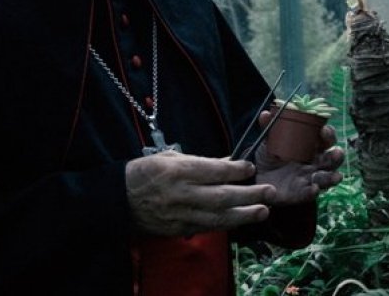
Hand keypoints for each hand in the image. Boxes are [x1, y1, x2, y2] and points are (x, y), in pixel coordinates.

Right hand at [124, 151, 276, 235]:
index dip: (235, 170)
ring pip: (217, 217)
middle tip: (270, 192)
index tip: (251, 168)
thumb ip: (200, 162)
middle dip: (248, 195)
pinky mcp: (178, 229)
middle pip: (221, 196)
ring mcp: (180, 215)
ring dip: (243, 215)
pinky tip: (241, 220)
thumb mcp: (170, 158)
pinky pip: (206, 227)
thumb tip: (228, 163)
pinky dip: (225, 224)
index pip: (213, 171)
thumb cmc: (146, 173)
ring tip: (264, 211)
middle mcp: (181, 194)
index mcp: (177, 171)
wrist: (118, 200)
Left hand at [252, 110, 345, 205]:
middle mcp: (315, 164)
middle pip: (332, 159)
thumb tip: (266, 113)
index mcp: (311, 148)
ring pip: (327, 179)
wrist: (256, 178)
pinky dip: (312, 192)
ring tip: (336, 177)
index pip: (326, 140)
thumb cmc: (269, 157)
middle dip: (337, 155)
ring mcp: (309, 180)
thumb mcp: (268, 141)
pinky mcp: (300, 194)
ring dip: (332, 177)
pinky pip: (309, 194)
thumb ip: (269, 128)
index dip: (329, 135)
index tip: (324, 130)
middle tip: (336, 152)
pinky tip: (313, 189)